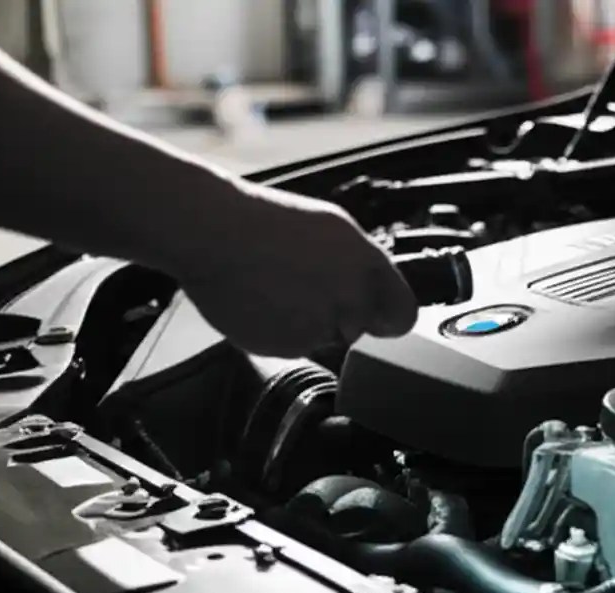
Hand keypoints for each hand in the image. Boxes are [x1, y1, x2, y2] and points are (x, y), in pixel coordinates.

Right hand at [175, 183, 417, 357]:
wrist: (212, 233)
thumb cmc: (268, 223)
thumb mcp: (334, 230)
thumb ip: (365, 267)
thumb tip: (380, 295)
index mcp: (366, 266)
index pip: (402, 315)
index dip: (389, 316)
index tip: (381, 316)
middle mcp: (349, 300)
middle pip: (359, 328)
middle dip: (342, 314)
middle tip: (307, 285)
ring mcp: (317, 327)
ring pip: (325, 338)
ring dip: (309, 322)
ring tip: (280, 287)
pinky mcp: (285, 347)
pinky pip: (292, 346)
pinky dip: (281, 331)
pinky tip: (264, 300)